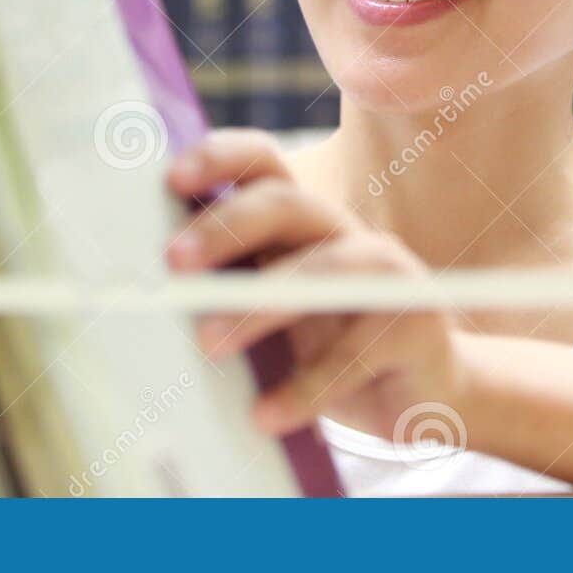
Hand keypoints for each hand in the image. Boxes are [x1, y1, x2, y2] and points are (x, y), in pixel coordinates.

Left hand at [164, 129, 467, 439]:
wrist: (424, 394)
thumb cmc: (330, 346)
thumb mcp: (277, 313)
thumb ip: (233, 288)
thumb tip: (149, 293)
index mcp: (302, 220)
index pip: (264, 163)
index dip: (221, 158)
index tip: (172, 178)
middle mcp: (344, 234)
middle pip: (287, 204)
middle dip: (226, 227)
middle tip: (173, 262)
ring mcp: (387, 276)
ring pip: (322, 272)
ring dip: (259, 306)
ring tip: (208, 343)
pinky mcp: (418, 325)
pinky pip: (355, 353)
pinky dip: (306, 387)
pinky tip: (266, 414)